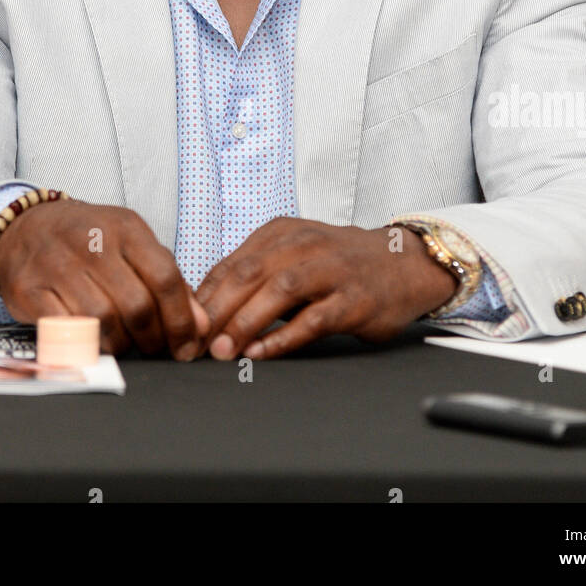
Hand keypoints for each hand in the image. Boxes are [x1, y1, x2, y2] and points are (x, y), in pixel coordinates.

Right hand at [0, 199, 210, 359]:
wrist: (25, 226)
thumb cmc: (90, 240)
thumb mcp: (132, 245)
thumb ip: (168, 282)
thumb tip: (200, 326)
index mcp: (126, 227)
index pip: (165, 276)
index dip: (181, 318)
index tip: (188, 345)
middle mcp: (92, 242)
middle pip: (136, 305)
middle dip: (152, 338)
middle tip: (155, 348)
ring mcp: (58, 265)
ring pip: (103, 321)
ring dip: (121, 344)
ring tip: (126, 345)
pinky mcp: (29, 289)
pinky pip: (65, 328)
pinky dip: (84, 344)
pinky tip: (94, 344)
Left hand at [194, 218, 456, 359]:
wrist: (403, 264)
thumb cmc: (340, 264)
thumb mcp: (294, 256)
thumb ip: (256, 274)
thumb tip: (205, 305)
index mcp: (283, 233)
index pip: (232, 263)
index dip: (203, 296)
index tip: (183, 325)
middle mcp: (305, 245)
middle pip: (250, 273)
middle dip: (216, 310)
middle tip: (194, 342)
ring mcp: (332, 270)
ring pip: (280, 291)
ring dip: (246, 322)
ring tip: (223, 350)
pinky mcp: (354, 299)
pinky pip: (315, 318)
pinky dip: (285, 336)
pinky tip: (262, 352)